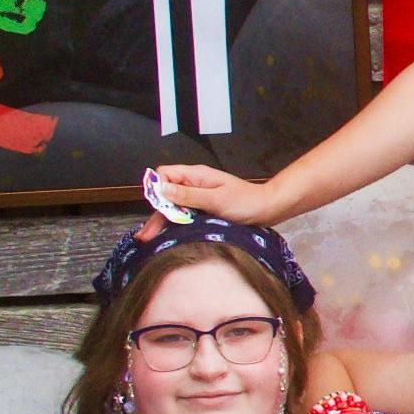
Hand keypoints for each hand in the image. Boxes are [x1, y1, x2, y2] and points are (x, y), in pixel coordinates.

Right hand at [144, 157, 283, 230]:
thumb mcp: (216, 199)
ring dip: (163, 221)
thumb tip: (162, 189)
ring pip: (173, 206)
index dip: (158, 188)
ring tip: (149, 240)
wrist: (267, 210)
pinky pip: (184, 215)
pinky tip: (166, 238)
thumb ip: (188, 194)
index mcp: (196, 175)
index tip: (158, 206)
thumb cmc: (245, 203)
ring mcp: (198, 198)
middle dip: (156, 212)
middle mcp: (194, 184)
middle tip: (146, 234)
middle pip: (166, 193)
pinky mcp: (203, 210)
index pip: (165, 174)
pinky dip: (175, 225)